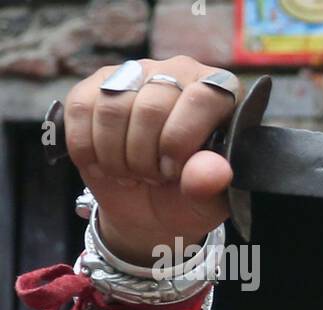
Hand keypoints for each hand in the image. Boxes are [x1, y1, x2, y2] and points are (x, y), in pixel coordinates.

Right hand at [63, 56, 241, 264]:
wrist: (149, 204)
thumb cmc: (188, 196)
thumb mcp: (207, 201)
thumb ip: (211, 186)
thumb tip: (212, 172)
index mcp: (222, 93)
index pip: (202, 99)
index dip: (181, 140)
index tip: (173, 171)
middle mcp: (179, 72)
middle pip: (151, 106)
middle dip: (145, 156)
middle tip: (152, 178)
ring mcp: (135, 73)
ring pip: (112, 108)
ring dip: (116, 156)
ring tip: (132, 174)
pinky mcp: (95, 84)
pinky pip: (79, 109)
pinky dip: (87, 149)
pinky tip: (105, 165)